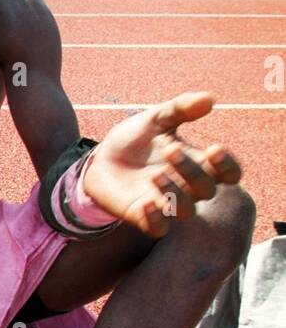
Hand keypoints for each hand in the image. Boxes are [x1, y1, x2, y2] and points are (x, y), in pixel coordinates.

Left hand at [82, 91, 241, 237]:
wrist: (99, 159)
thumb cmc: (135, 140)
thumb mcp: (156, 118)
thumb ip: (181, 108)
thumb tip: (210, 99)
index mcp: (197, 163)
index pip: (228, 173)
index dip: (228, 166)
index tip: (215, 149)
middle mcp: (187, 187)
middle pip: (207, 190)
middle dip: (193, 171)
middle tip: (170, 150)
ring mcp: (166, 204)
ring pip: (186, 211)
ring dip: (175, 192)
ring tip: (155, 174)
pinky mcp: (144, 218)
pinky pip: (159, 229)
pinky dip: (156, 218)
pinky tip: (146, 202)